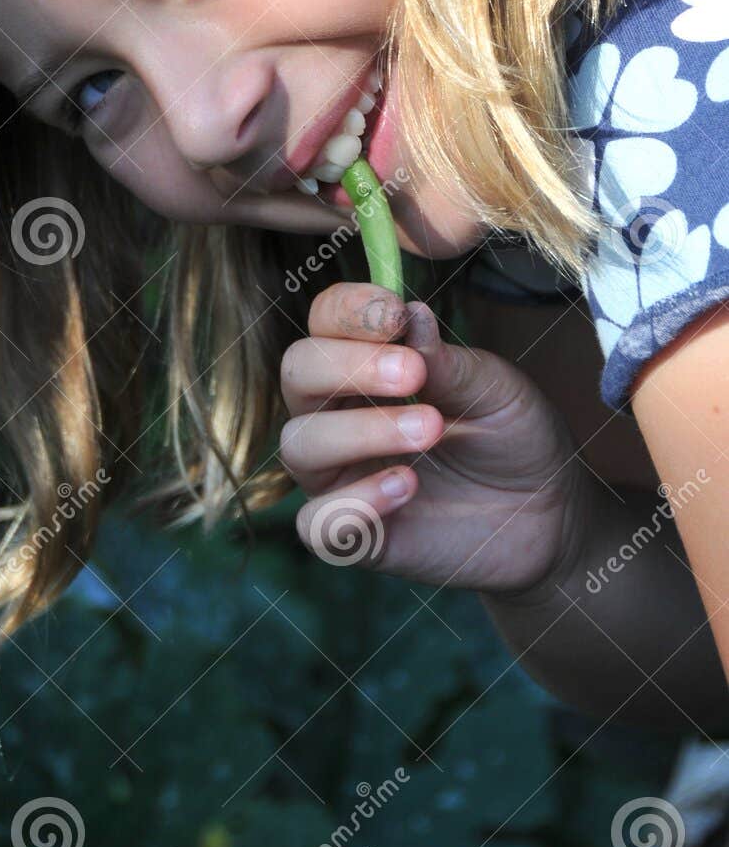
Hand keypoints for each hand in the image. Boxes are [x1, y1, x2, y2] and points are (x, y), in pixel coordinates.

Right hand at [279, 283, 591, 596]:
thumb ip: (447, 362)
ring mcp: (342, 475)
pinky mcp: (357, 535)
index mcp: (366, 365)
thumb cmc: (512, 437)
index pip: (324, 323)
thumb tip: (413, 314)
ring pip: (300, 444)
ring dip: (358, 432)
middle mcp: (340, 415)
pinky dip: (353, 502)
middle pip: (297, 374)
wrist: (549, 515)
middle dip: (346, 367)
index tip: (393, 314)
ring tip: (429, 430)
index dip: (346, 311)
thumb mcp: (494, 390)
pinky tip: (407, 485)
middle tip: (412, 376)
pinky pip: (317, 523)